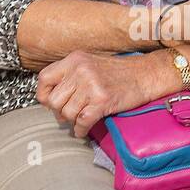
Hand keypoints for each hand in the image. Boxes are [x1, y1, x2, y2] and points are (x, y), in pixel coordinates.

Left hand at [36, 49, 171, 136]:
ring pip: (67, 113)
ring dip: (72, 121)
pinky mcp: (103, 100)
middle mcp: (80, 70)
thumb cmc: (118, 72)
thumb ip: (69, 76)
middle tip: (67, 114)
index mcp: (74, 60)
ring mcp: (91, 85)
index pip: (44, 79)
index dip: (43, 95)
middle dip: (58, 112)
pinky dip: (80, 130)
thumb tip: (49, 99)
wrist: (146, 75)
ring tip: (79, 118)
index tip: (49, 103)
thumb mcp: (89, 64)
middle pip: (53, 101)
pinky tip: (83, 129)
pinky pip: (82, 121)